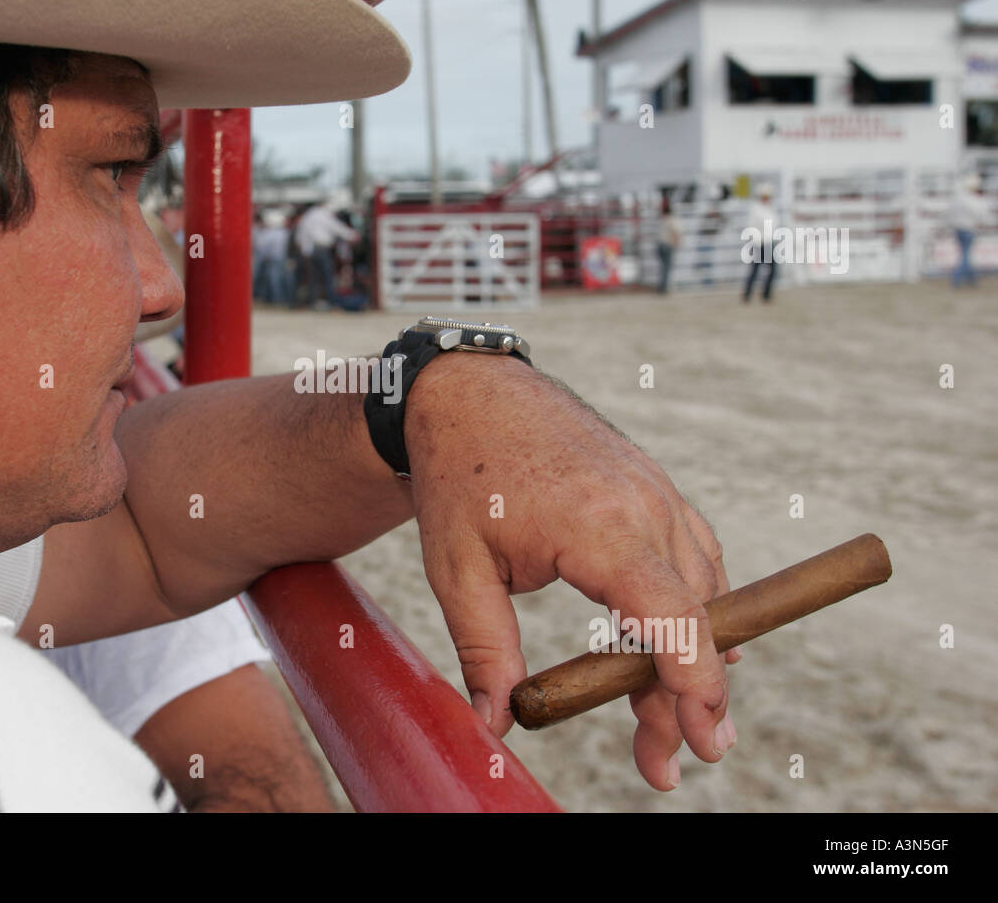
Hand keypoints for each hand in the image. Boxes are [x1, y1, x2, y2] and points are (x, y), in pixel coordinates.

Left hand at [404, 353, 740, 789]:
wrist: (469, 393)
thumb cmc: (459, 477)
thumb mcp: (457, 569)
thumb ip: (483, 648)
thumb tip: (495, 724)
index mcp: (597, 525)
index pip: (669, 613)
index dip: (693, 679)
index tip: (702, 735)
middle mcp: (644, 505)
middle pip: (693, 617)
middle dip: (688, 697)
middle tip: (667, 766)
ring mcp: (657, 491)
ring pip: (703, 590)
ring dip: (690, 657)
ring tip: (662, 722)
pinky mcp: (655, 488)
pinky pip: (693, 556)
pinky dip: (691, 607)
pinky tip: (678, 649)